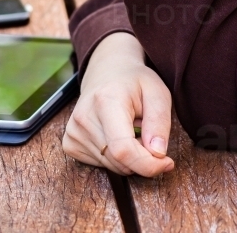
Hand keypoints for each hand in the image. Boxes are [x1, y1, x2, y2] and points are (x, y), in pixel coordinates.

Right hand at [63, 32, 173, 175]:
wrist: (107, 71)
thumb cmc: (135, 82)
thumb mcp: (157, 92)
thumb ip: (159, 122)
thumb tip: (158, 154)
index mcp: (106, 100)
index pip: (123, 149)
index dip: (147, 164)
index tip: (167, 163)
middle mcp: (84, 117)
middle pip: (119, 161)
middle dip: (142, 158)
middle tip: (149, 135)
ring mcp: (73, 131)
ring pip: (112, 166)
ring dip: (130, 157)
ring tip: (132, 130)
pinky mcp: (69, 143)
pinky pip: (100, 165)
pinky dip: (115, 158)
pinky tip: (117, 135)